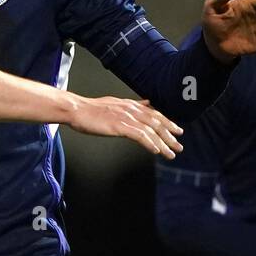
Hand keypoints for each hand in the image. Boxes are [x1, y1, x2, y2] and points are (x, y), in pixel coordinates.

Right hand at [67, 96, 182, 158]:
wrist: (76, 109)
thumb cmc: (91, 109)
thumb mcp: (115, 103)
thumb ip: (132, 104)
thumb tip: (146, 103)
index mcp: (131, 105)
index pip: (154, 114)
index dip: (167, 123)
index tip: (177, 131)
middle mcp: (132, 109)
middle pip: (157, 122)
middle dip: (170, 135)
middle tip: (179, 146)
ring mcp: (126, 117)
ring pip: (151, 130)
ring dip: (163, 143)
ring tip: (171, 153)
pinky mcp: (119, 126)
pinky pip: (139, 136)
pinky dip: (150, 143)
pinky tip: (156, 150)